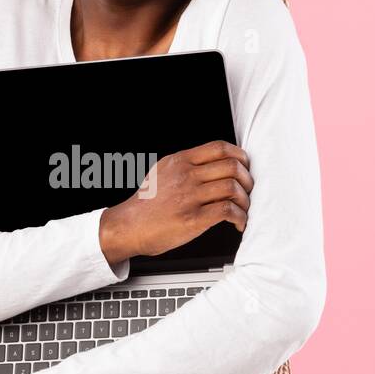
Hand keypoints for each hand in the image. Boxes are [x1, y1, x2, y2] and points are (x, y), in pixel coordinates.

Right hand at [99, 139, 252, 263]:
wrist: (127, 226)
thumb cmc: (144, 204)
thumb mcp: (161, 171)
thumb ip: (185, 164)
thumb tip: (209, 162)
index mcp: (180, 161)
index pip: (220, 147)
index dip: (240, 156)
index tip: (244, 167)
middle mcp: (186, 176)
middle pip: (232, 167)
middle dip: (247, 180)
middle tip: (247, 191)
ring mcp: (190, 197)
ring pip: (233, 188)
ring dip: (245, 200)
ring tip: (242, 209)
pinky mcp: (193, 219)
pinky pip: (227, 211)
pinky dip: (240, 217)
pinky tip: (238, 223)